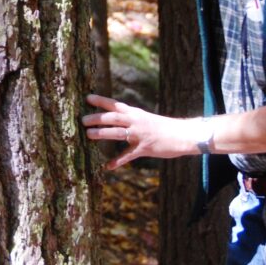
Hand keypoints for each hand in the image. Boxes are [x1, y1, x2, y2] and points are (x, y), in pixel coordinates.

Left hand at [81, 94, 207, 169]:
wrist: (183, 134)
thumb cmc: (163, 127)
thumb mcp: (145, 118)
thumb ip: (131, 119)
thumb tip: (115, 120)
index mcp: (136, 113)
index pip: (115, 104)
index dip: (101, 101)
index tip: (87, 97)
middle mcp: (136, 121)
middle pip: (113, 117)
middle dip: (97, 118)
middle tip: (82, 120)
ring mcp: (140, 134)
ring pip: (117, 133)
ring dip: (102, 133)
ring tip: (88, 135)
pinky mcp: (145, 148)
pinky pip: (128, 155)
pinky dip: (118, 161)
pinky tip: (108, 166)